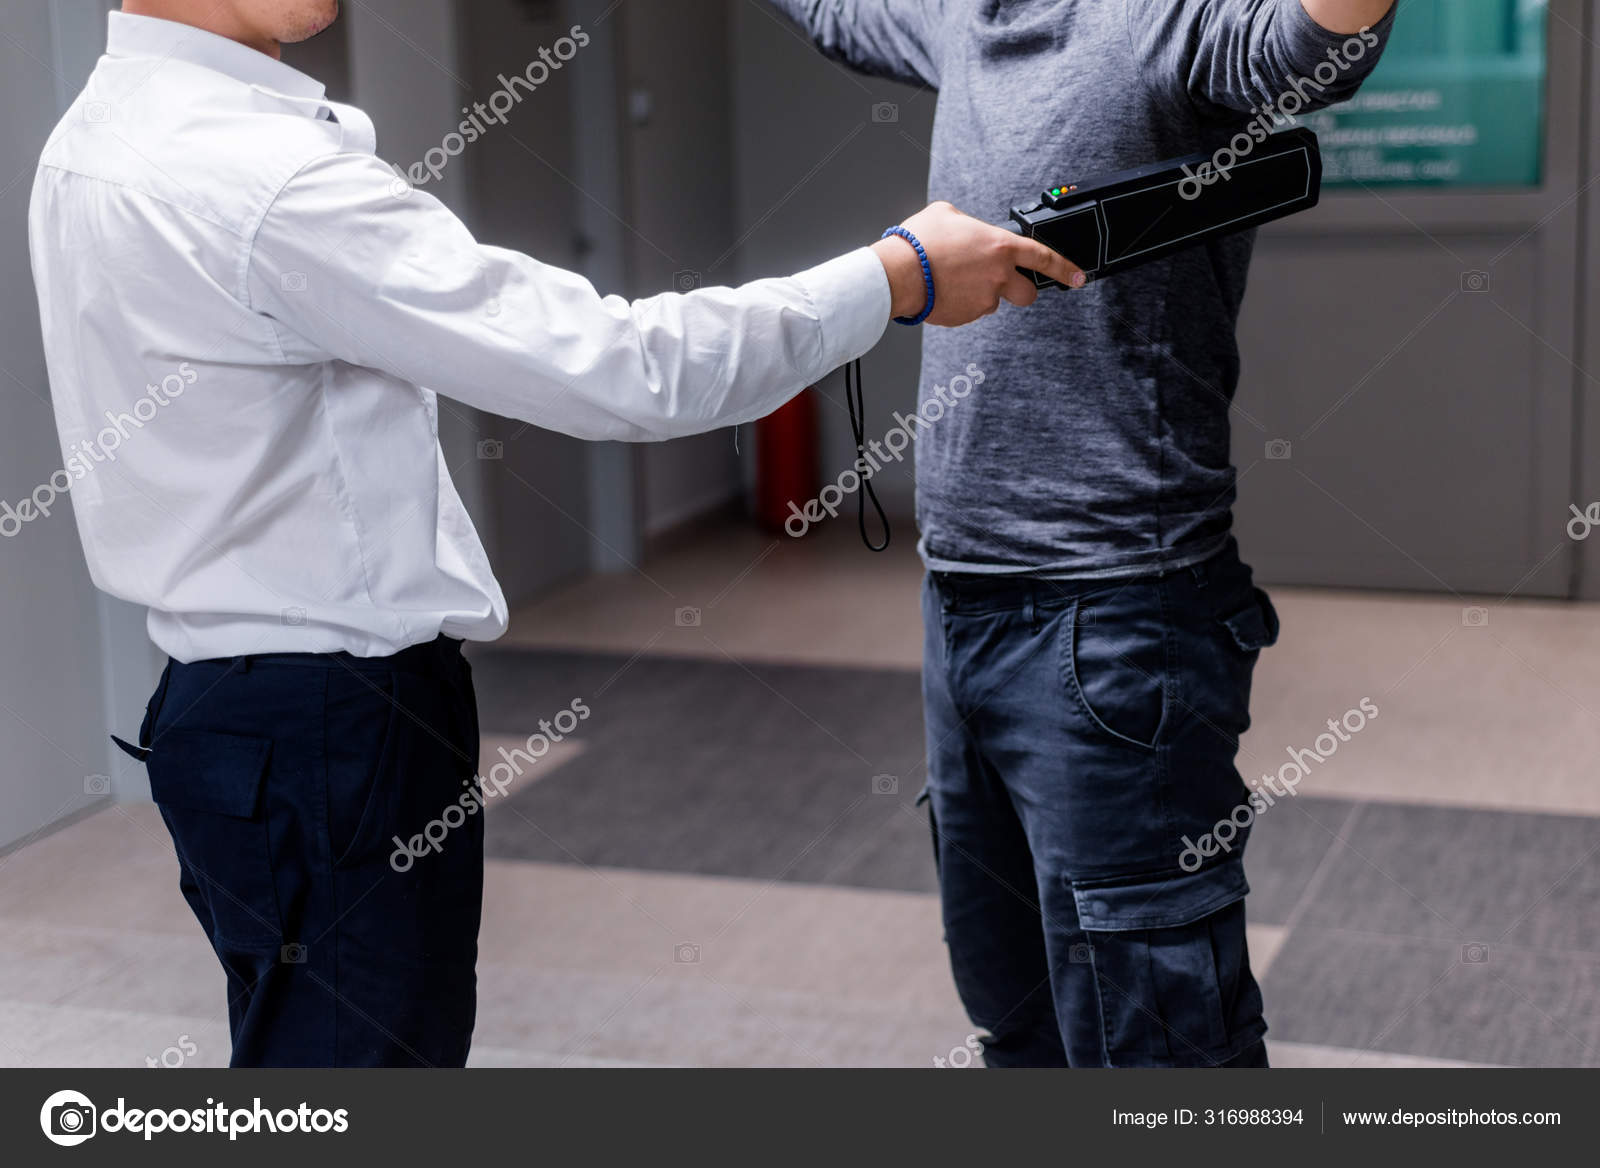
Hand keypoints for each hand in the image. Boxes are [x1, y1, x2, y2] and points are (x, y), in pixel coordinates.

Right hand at [871, 201, 1085, 326]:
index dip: (1066, 269)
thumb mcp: (947, 213)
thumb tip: (969, 230)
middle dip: (1019, 289)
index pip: (1044, 257)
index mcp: (1000, 246)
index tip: (1078, 278)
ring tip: (952, 279)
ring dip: (980, 293)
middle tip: (999, 281)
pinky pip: (971, 311)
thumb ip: (970, 222)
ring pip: (993, 301)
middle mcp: (998, 276)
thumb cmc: (919, 242)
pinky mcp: (966, 317)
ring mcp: (983, 300)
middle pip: (1027, 293)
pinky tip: (943, 289)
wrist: (897, 274)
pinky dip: (961, 302)